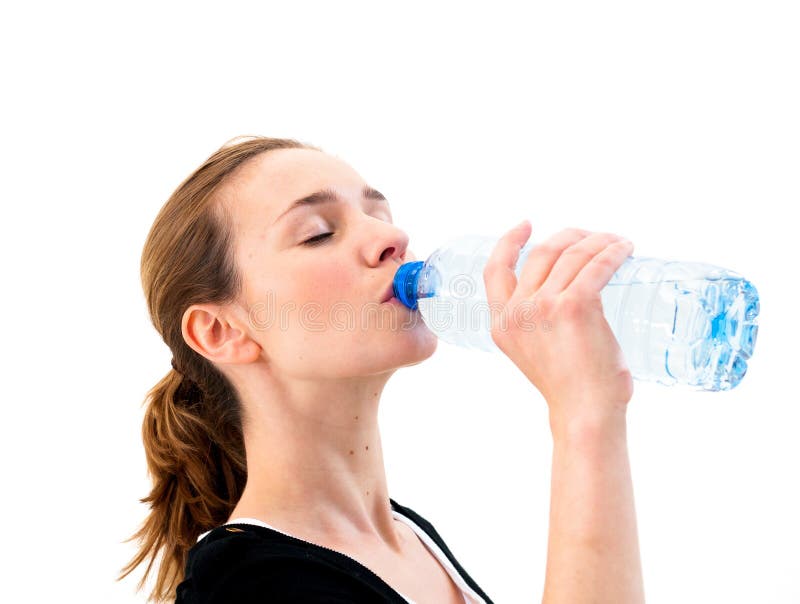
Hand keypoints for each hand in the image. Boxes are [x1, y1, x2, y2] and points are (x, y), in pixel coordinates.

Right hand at [483, 221, 634, 431]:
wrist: (585, 414)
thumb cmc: (570, 389)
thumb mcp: (535, 352)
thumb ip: (537, 324)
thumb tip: (570, 293)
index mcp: (501, 323)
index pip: (494, 270)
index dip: (508, 242)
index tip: (526, 225)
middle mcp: (516, 311)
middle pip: (541, 253)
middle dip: (569, 237)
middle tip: (592, 237)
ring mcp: (544, 307)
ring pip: (571, 254)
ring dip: (597, 241)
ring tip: (616, 243)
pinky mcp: (575, 306)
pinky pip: (597, 265)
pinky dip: (613, 251)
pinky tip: (625, 249)